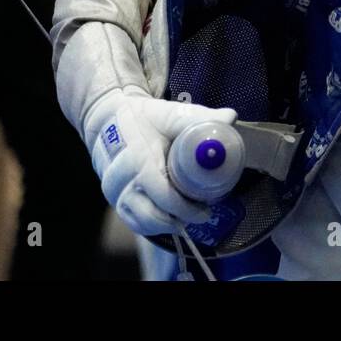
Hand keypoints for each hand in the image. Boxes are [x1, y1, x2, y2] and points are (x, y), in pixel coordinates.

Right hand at [83, 88, 236, 236]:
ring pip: (142, 222)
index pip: (160, 193)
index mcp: (136, 159)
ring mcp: (115, 193)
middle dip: (179, 218)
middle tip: (203, 215)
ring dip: (168, 224)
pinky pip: (136, 222)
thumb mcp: (171, 114)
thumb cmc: (146, 119)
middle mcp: (121, 180)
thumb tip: (229, 117)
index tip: (205, 210)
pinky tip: (173, 219)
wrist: (110, 121)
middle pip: (151, 214)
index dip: (183, 207)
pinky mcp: (116, 201)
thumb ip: (199, 116)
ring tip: (190, 217)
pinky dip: (155, 225)